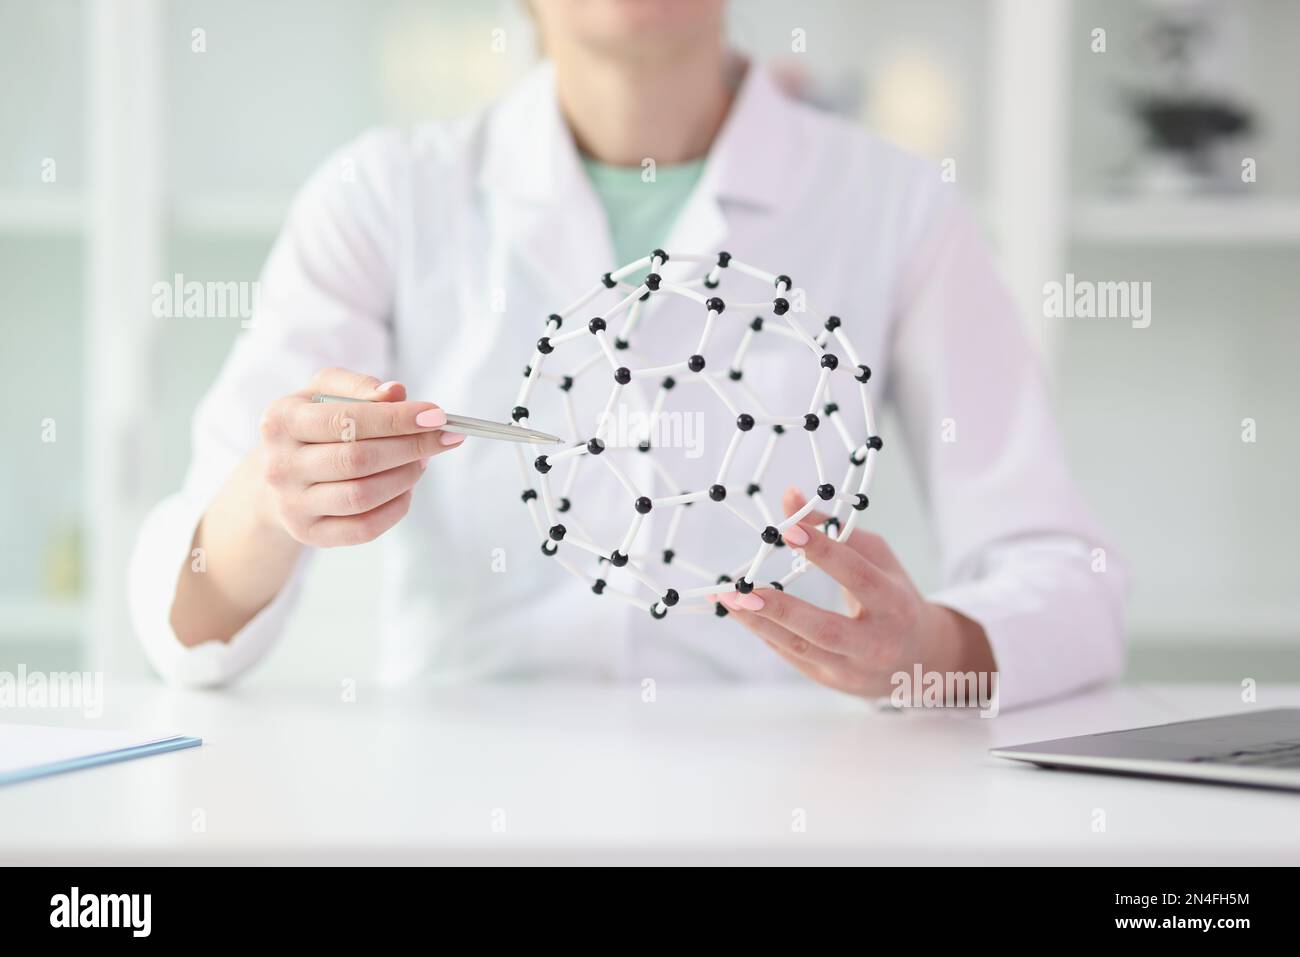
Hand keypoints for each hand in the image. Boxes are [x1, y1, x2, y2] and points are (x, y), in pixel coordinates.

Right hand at [255, 368, 464, 546]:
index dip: (397, 419)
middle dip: (410, 447)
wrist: (277, 475)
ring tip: (421, 461)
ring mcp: (293, 504)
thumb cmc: (312, 426)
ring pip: (363, 495)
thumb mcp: (324, 392)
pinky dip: (396, 508)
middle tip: (441, 439)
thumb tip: (396, 393)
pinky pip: (365, 528)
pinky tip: (406, 488)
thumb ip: (359, 386)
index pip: (347, 420)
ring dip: (406, 477)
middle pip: (359, 459)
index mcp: (281, 421)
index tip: (436, 416)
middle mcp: (281, 465)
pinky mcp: (311, 534)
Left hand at [711, 488, 993, 697]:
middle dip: (780, 608)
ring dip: (758, 623)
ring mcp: (852, 668)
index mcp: (895, 604)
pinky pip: (792, 656)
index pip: (858, 576)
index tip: (787, 530)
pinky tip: (740, 613)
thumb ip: (836, 530)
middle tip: (741, 590)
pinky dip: (765, 632)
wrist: (920, 661)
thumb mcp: (878, 560)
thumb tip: (789, 496)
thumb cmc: (894, 597)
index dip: (824, 552)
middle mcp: (877, 642)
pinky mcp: (831, 681)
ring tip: (725, 598)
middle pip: (826, 628)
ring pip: (800, 647)